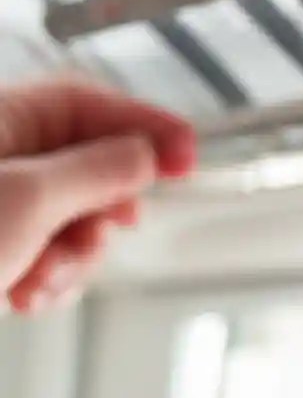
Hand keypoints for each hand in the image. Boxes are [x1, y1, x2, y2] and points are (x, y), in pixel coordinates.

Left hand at [0, 79, 195, 312]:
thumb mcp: (27, 201)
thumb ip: (98, 169)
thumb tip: (145, 151)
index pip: (88, 103)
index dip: (144, 126)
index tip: (186, 156)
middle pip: (86, 165)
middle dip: (101, 210)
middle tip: (104, 230)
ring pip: (68, 218)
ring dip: (71, 256)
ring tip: (39, 278)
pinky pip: (40, 253)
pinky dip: (44, 276)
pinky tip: (21, 295)